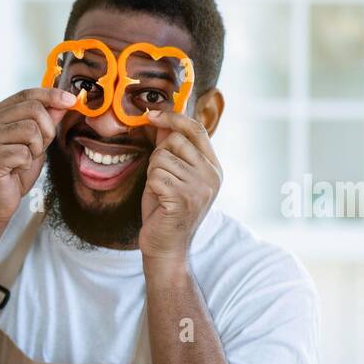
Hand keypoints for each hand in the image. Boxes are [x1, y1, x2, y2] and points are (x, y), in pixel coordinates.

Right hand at [0, 87, 75, 223]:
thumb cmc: (14, 172)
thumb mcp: (35, 143)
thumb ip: (46, 122)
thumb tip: (64, 101)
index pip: (27, 94)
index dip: (51, 95)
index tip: (72, 100)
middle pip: (33, 109)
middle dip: (46, 129)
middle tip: (38, 148)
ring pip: (31, 130)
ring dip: (36, 148)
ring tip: (24, 160)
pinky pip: (23, 153)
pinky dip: (26, 164)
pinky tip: (15, 171)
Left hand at [139, 110, 221, 268]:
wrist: (166, 248)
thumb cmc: (165, 212)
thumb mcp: (171, 175)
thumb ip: (170, 149)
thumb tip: (161, 120)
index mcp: (213, 167)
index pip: (196, 129)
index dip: (173, 118)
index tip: (152, 115)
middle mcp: (211, 175)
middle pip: (175, 140)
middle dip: (158, 156)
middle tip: (160, 179)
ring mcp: (200, 187)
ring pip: (162, 158)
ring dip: (153, 174)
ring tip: (160, 193)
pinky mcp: (184, 198)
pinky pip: (156, 176)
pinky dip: (150, 187)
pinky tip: (159, 201)